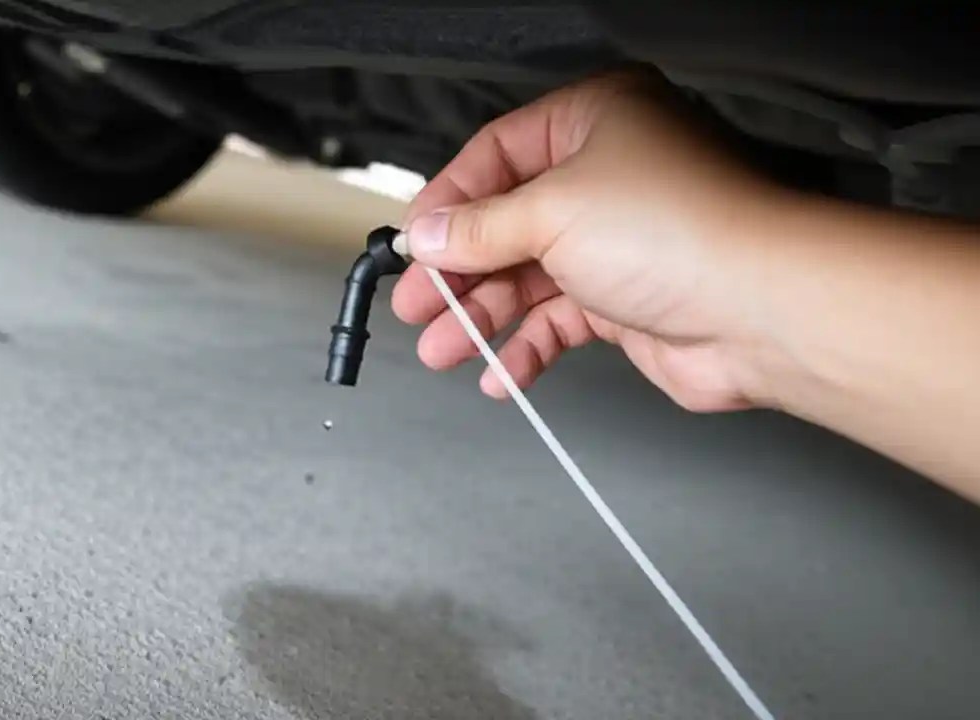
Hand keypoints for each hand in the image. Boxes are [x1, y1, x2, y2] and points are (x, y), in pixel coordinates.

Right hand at [392, 71, 785, 410]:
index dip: (448, 203)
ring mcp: (618, 240)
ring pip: (528, 279)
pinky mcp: (628, 301)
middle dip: (458, 272)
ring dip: (482, 318)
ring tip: (443, 350)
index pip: (496, 155)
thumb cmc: (683, 232)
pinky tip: (499, 373)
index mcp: (594, 122)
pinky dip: (527, 348)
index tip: (413, 244)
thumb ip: (479, 228)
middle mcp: (607, 176)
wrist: (765, 310)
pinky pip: (559, 322)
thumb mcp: (551, 212)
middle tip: (418, 306)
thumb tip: (429, 235)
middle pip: (506, 224)